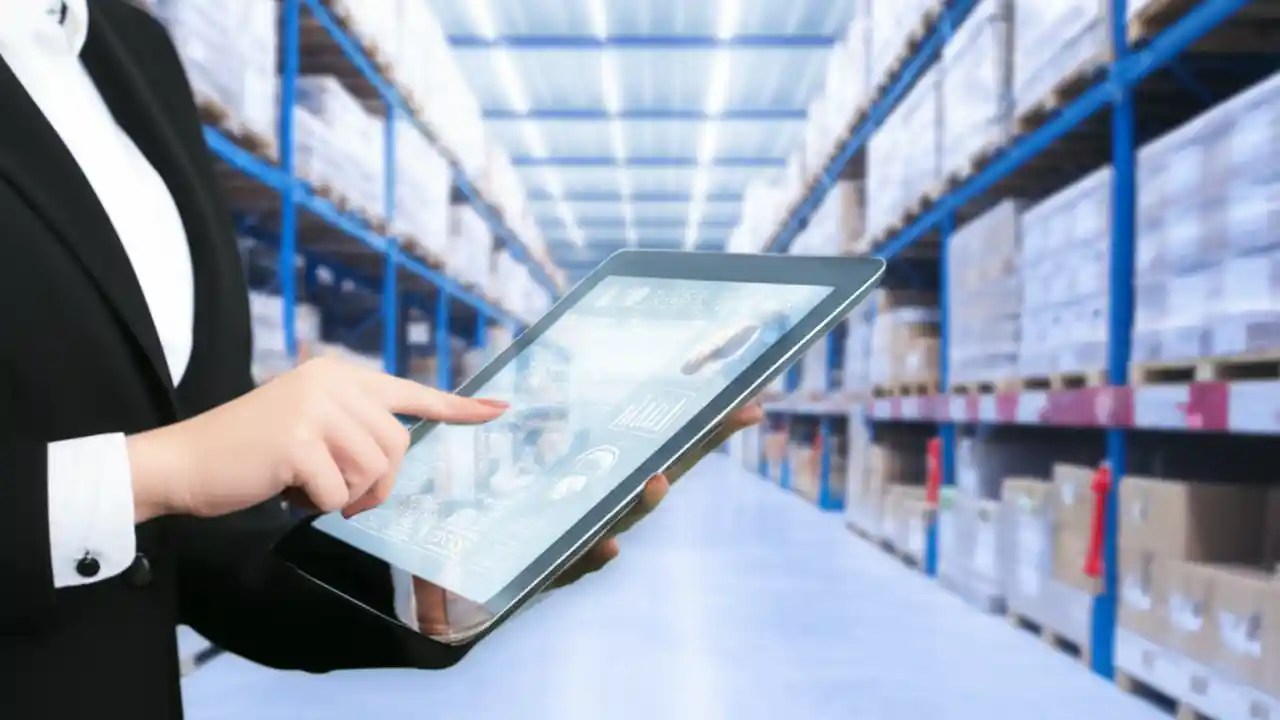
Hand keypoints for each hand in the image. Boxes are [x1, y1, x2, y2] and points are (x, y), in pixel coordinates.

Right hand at [126, 357, 506, 521]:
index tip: (499, 410)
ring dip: (345, 495)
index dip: (457, 406)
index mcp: (337, 375)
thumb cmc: (250, 456)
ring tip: (304, 486)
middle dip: (375, 484)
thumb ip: (351, 428)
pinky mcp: (298, 440)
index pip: (409, 392)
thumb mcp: (308, 427)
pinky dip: (317, 506)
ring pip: (374, 471)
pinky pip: (340, 494)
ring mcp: (314, 408)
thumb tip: (397, 455)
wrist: (184, 463)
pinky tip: (285, 490)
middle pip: (397, 446)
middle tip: (335, 492)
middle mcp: (331, 381)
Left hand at [408, 401, 764, 634]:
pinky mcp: (552, 573)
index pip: (652, 446)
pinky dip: (595, 555)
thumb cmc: (476, 521)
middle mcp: (597, 509)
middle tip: (734, 417)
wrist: (441, 590)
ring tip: (660, 480)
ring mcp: (581, 541)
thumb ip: (492, 434)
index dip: (699, 427)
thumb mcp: (487, 470)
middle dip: (696, 448)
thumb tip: (499, 398)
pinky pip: (578, 565)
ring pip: (625, 519)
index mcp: (592, 478)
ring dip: (645, 501)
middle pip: (656, 474)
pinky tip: (611, 543)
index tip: (747, 401)